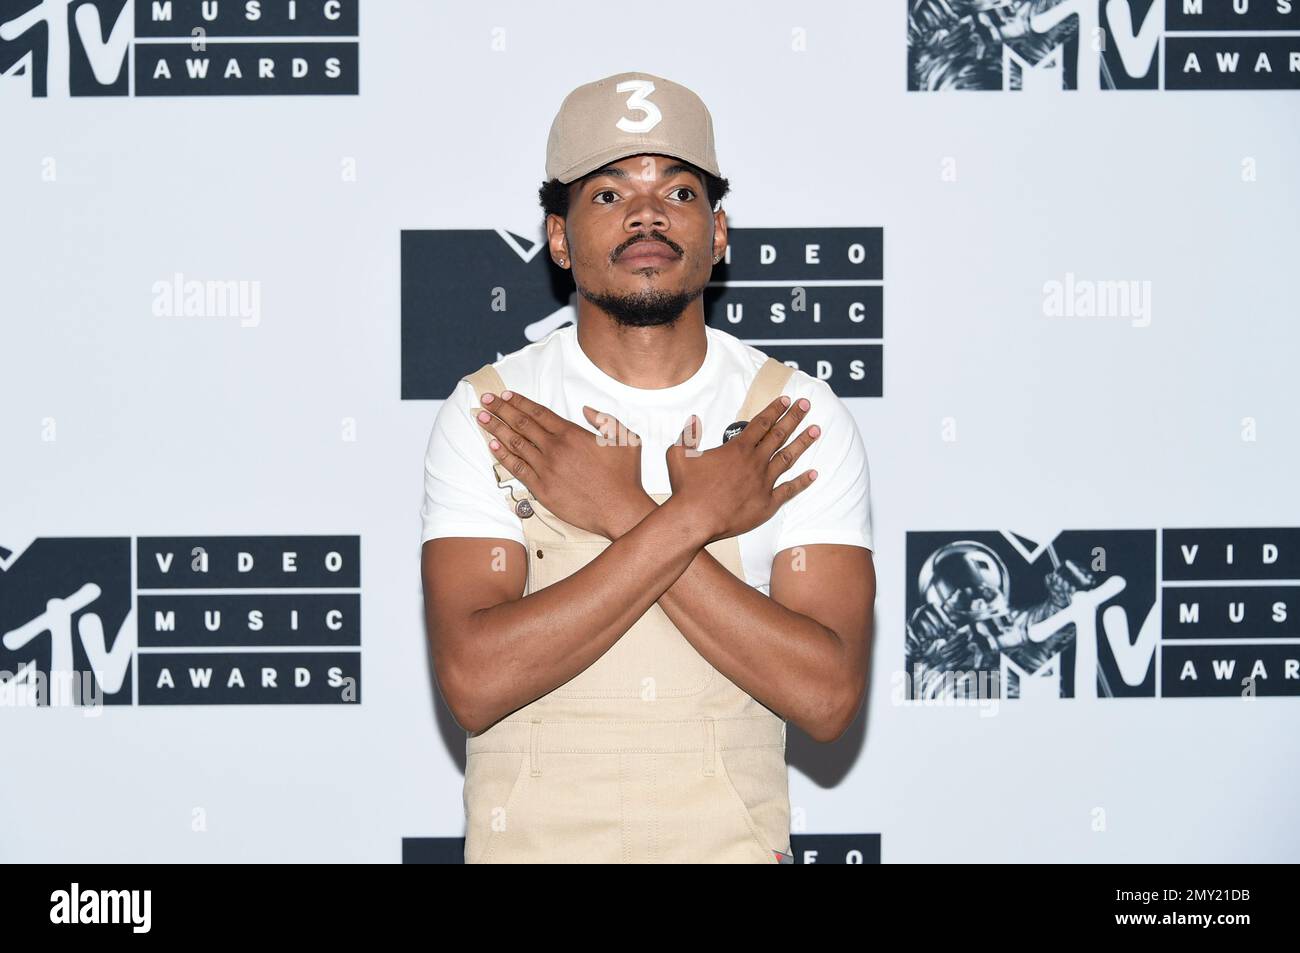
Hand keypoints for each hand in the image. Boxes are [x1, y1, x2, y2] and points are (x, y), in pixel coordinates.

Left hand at [473, 390, 653, 538]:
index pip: (538, 412)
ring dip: (496, 428)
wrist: (619, 509)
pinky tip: (492, 445)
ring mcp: (546, 469)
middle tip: (485, 399)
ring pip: (515, 443)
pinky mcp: (542, 489)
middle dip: (500, 409)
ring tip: (481, 418)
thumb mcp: (625, 438)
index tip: (504, 395)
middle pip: (521, 423)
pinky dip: (503, 456)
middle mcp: (555, 448)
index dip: (518, 402)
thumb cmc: (625, 476)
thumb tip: (586, 409)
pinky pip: (517, 469)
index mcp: (572, 433)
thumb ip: (605, 419)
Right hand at [664, 395, 819, 543]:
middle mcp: (755, 462)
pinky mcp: (767, 503)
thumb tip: (691, 423)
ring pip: (788, 458)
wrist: (694, 519)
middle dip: (794, 417)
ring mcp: (764, 483)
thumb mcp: (678, 454)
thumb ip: (686, 436)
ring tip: (816, 430)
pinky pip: (789, 490)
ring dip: (803, 442)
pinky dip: (803, 482)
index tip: (786, 400)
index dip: (774, 409)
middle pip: (779, 434)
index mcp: (737, 448)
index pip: (761, 423)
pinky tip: (814, 474)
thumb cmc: (685, 488)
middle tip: (807, 405)